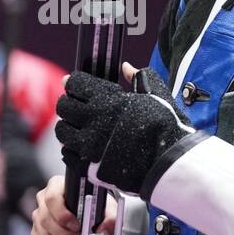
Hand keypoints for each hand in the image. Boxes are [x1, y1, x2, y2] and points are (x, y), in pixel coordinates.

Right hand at [29, 174, 117, 234]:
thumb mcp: (105, 206)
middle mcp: (44, 202)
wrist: (89, 211)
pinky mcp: (38, 234)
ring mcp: (39, 218)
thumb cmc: (92, 204)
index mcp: (57, 187)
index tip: (76, 225)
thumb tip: (104, 231)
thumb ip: (109, 217)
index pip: (52, 198)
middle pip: (46, 219)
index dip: (62, 214)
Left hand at [54, 62, 193, 196]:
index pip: (76, 84)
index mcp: (108, 100)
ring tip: (77, 127)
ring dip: (68, 126)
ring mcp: (90, 146)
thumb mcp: (158, 96)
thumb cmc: (168, 128)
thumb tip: (127, 67)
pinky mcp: (90, 167)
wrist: (171, 165)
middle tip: (75, 105)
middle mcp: (94, 121)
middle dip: (68, 102)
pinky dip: (72, 149)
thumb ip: (141, 78)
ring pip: (62, 131)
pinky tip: (82, 147)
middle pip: (64, 106)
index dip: (73, 82)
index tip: (74, 84)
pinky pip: (68, 154)